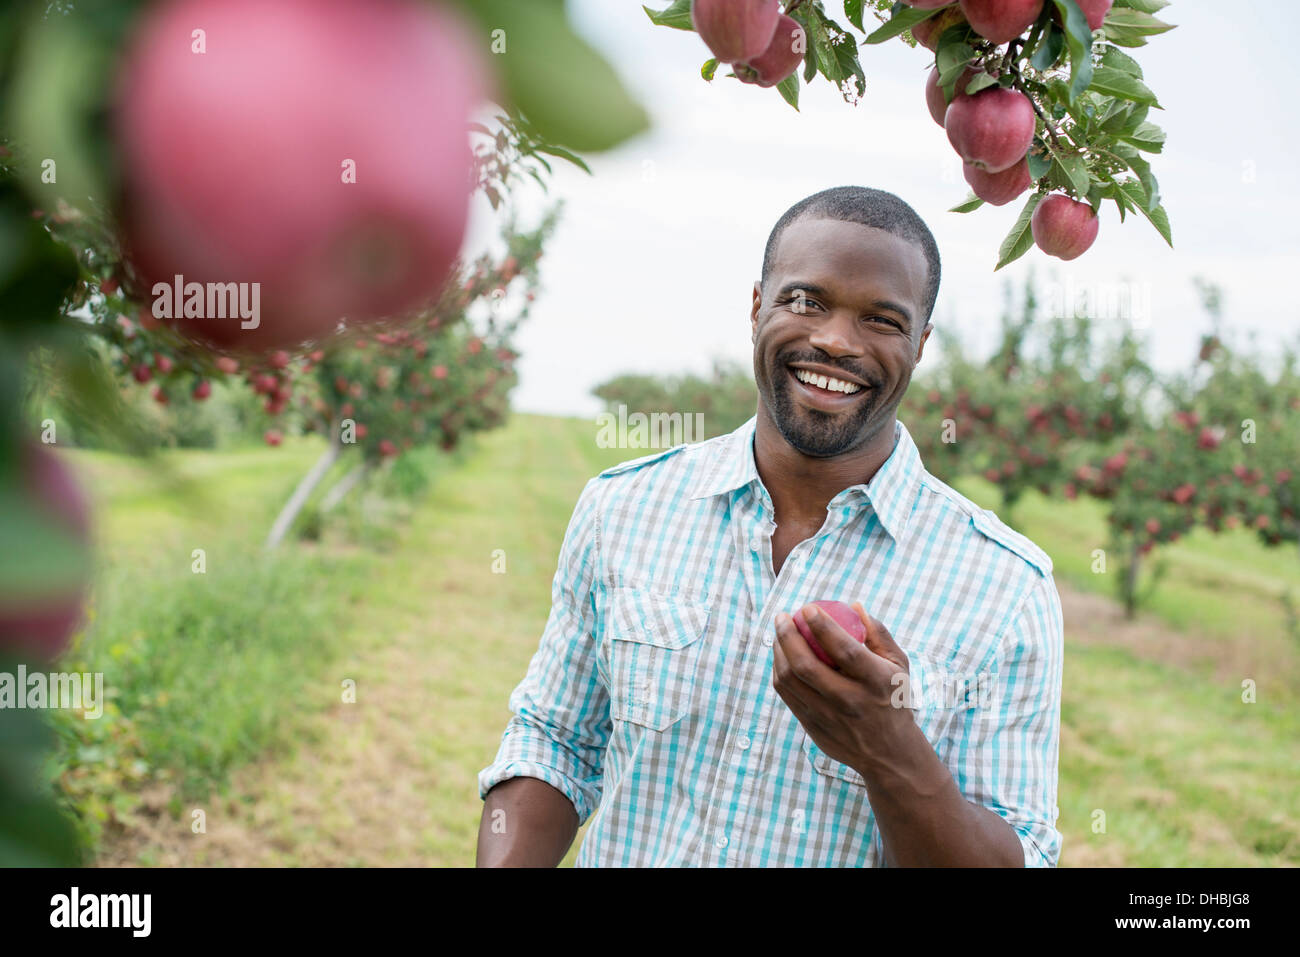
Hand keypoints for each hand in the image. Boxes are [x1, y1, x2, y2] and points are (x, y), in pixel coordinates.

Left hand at [771, 601, 917, 775]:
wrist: (890, 754)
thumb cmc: (893, 698)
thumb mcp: (899, 666)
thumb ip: (879, 634)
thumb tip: (854, 606)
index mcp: (876, 682)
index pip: (844, 649)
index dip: (822, 626)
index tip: (807, 607)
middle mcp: (850, 701)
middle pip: (806, 665)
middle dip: (788, 635)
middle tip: (782, 616)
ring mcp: (829, 717)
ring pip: (790, 680)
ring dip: (778, 651)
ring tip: (779, 632)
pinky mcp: (814, 728)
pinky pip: (788, 695)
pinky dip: (780, 671)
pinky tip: (781, 656)